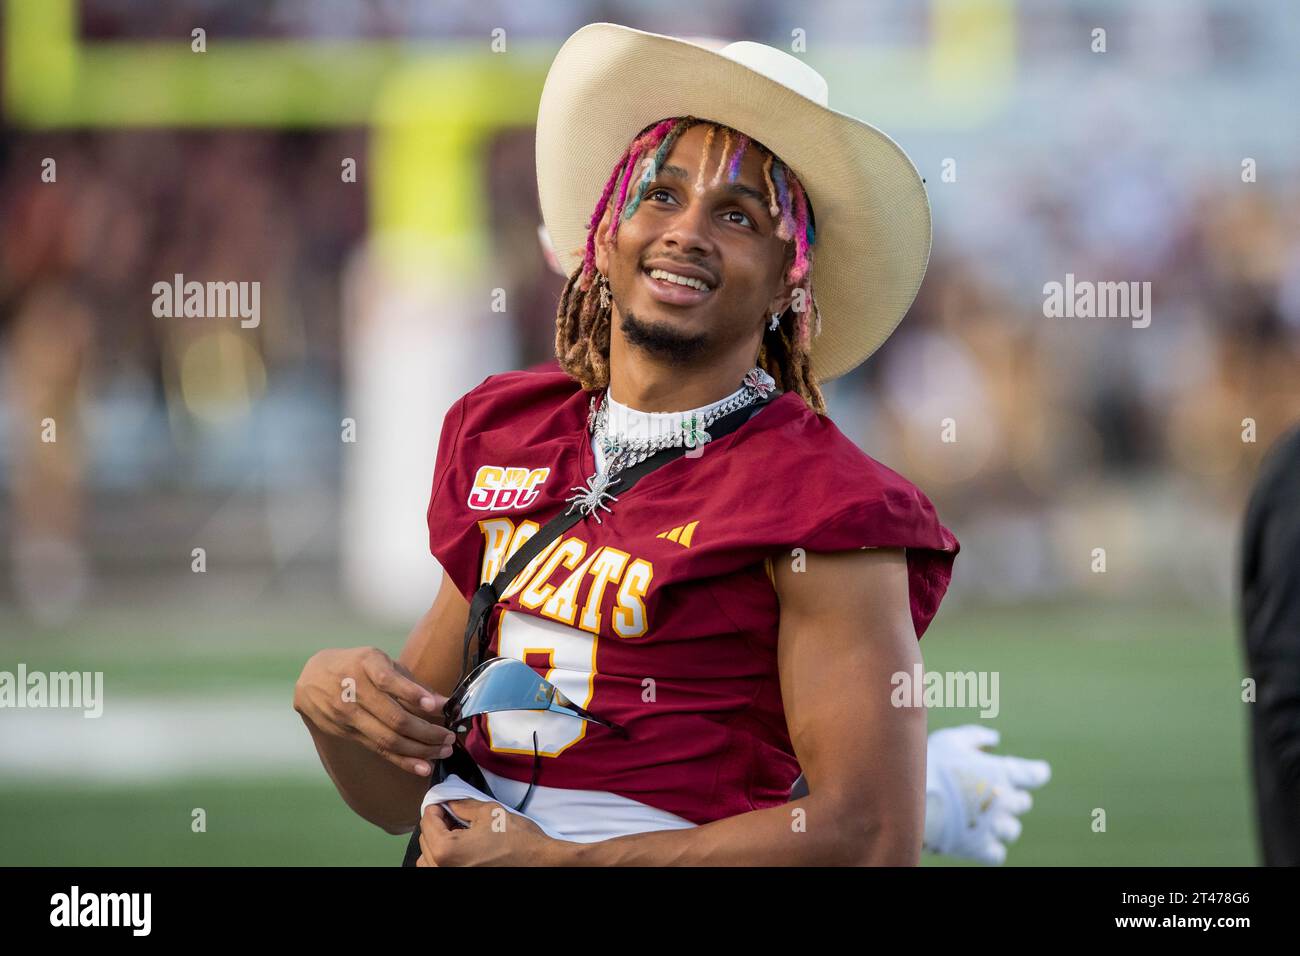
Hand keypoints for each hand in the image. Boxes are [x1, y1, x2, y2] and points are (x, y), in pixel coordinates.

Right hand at [293, 646, 454, 776]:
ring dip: (420, 749)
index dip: (414, 694)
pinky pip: (378, 749)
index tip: (437, 705)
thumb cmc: (358, 666)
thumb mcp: (381, 662)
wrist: (312, 678)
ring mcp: (347, 714)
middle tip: (450, 737)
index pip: (389, 680)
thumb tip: (443, 703)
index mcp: (366, 663)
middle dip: (427, 731)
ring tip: (444, 751)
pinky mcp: (346, 733)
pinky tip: (423, 767)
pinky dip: (403, 760)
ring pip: (388, 739)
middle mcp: (353, 689)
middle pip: (394, 717)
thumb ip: (410, 682)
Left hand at [416, 799, 566, 866]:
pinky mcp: (461, 881)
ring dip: (437, 844)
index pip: (428, 821)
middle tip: (454, 815)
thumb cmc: (517, 840)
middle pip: (425, 840)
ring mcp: (450, 877)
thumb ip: (462, 805)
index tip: (447, 803)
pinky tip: (461, 850)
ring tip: (457, 834)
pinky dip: (443, 859)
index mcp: (446, 850)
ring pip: (427, 860)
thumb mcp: (488, 812)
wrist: (539, 861)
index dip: (438, 807)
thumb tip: (449, 802)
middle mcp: (443, 869)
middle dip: (438, 824)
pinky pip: (439, 870)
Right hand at [925, 724, 1050, 864]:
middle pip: (1023, 802)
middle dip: (1009, 797)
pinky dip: (988, 847)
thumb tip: (994, 738)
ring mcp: (994, 827)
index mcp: (1002, 772)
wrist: (907, 798)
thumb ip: (976, 736)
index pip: (1036, 775)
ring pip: (1011, 829)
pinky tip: (973, 836)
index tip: (1028, 772)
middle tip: (985, 792)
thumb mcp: (950, 739)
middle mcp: (1005, 800)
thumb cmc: (929, 762)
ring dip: (1000, 823)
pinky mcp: (980, 848)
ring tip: (977, 817)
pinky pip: (996, 853)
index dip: (1034, 773)